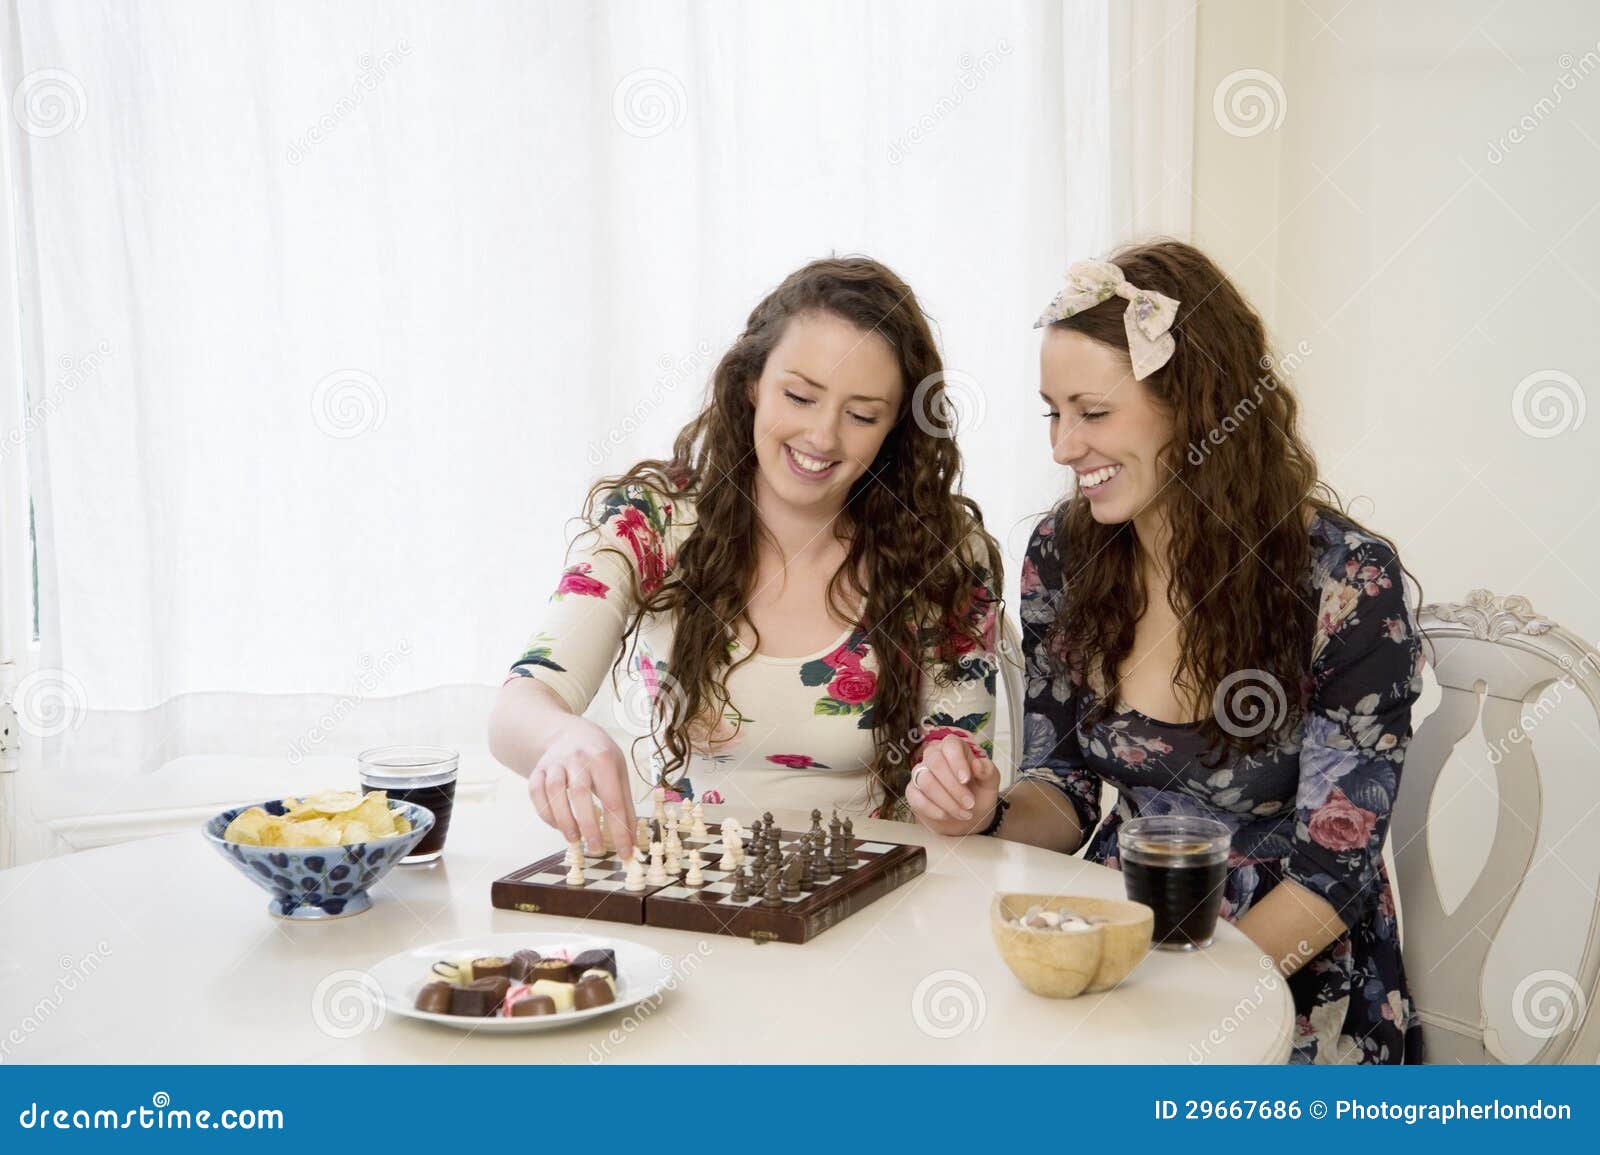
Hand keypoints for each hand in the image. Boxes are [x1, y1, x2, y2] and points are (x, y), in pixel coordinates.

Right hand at [526, 716, 636, 857]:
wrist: (570, 732)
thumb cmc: (599, 755)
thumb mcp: (619, 772)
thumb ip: (625, 804)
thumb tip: (631, 840)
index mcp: (604, 759)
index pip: (613, 799)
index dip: (620, 829)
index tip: (625, 852)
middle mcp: (578, 758)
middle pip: (580, 794)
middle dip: (589, 826)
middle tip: (596, 849)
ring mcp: (555, 762)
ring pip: (554, 792)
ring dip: (564, 820)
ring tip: (575, 839)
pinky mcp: (538, 769)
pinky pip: (536, 792)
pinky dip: (545, 812)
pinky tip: (557, 825)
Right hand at [904, 734, 1000, 835]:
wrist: (968, 816)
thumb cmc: (978, 793)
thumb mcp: (990, 783)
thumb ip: (987, 772)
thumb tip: (978, 764)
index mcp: (954, 747)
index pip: (951, 745)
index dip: (957, 761)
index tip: (966, 779)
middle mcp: (934, 756)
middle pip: (936, 763)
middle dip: (954, 787)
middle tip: (969, 803)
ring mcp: (920, 773)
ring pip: (926, 782)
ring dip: (947, 801)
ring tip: (963, 813)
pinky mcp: (912, 792)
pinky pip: (916, 798)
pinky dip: (933, 810)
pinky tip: (946, 815)